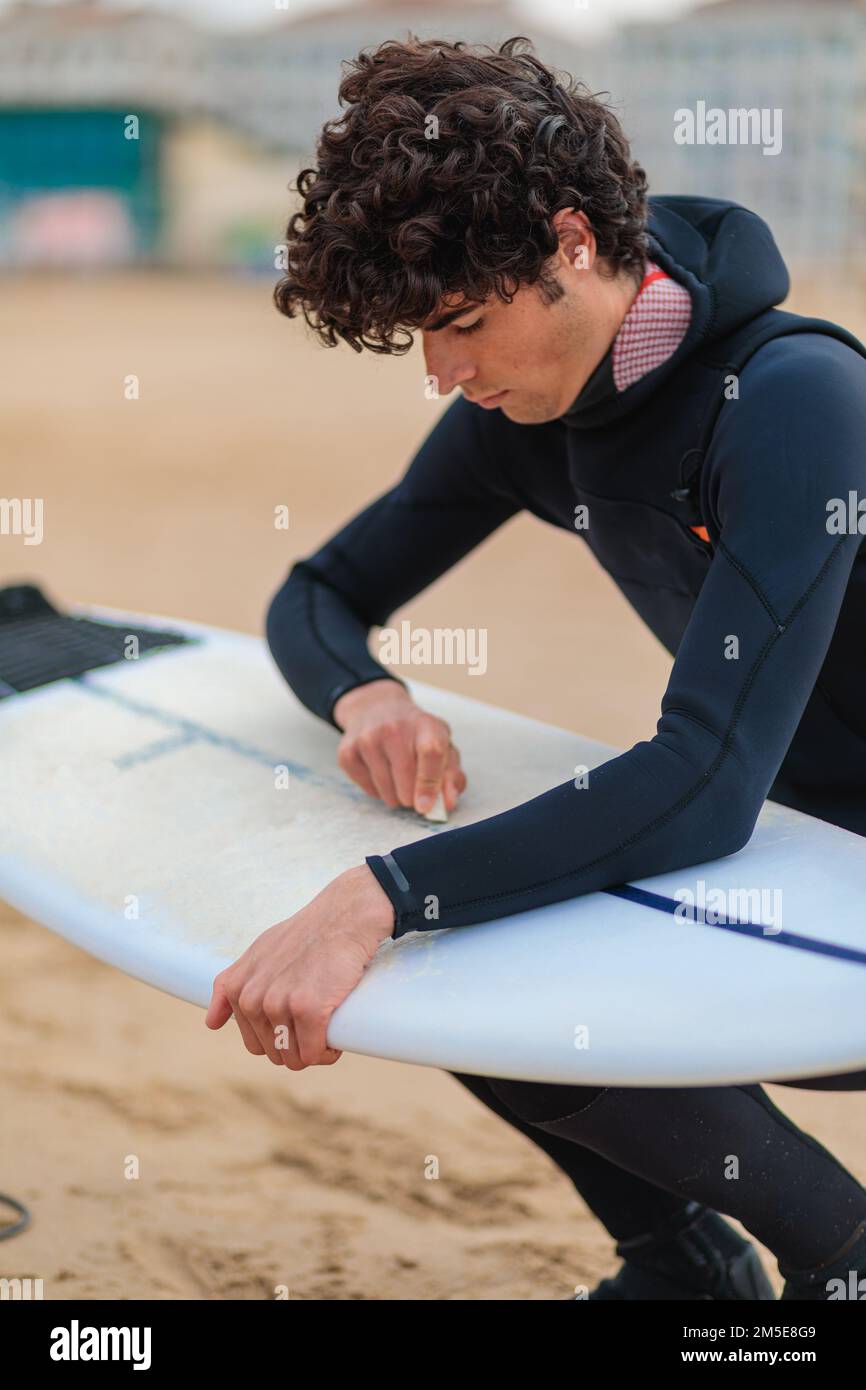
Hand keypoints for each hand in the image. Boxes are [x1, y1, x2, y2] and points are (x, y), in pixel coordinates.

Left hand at [205, 864, 394, 1068]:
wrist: (342, 917)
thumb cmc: (305, 936)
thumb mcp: (258, 953)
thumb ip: (231, 984)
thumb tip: (210, 1023)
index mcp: (236, 989)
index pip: (254, 1043)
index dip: (280, 1040)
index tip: (298, 1024)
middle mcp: (251, 998)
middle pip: (274, 1053)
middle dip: (298, 1047)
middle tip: (318, 1024)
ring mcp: (278, 1004)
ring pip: (295, 1058)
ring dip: (314, 1052)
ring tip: (328, 1029)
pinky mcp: (307, 1009)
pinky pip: (313, 1054)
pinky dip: (327, 1054)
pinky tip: (335, 1039)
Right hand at [333, 679, 466, 815]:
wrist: (376, 707)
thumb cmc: (417, 734)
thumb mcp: (443, 745)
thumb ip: (452, 775)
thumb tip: (447, 804)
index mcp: (425, 725)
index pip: (431, 753)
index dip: (430, 783)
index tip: (426, 807)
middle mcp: (394, 728)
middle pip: (406, 778)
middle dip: (413, 797)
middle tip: (415, 793)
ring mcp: (367, 739)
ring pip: (386, 790)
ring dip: (396, 797)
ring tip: (399, 781)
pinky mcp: (347, 752)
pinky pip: (368, 789)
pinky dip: (378, 791)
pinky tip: (381, 773)